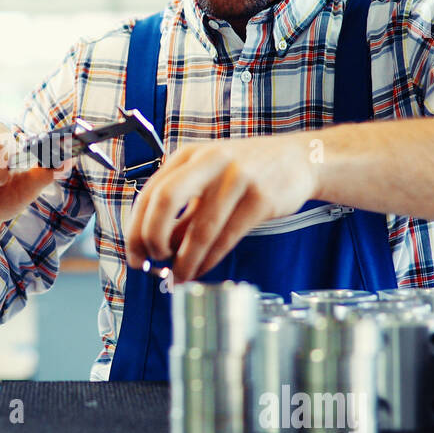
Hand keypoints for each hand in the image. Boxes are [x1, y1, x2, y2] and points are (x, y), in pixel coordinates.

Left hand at [125, 132, 320, 282]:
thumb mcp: (208, 181)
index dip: (136, 229)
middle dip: (153, 237)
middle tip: (154, 261)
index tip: (135, 256)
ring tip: (179, 276)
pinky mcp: (260, 197)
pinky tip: (201, 269)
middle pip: (166, 200)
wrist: (299, 159)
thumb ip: (183, 211)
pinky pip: (227, 237)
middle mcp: (209, 161)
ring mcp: (236, 177)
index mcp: (188, 155)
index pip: (150, 194)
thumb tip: (155, 249)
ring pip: (200, 227)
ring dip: (185, 259)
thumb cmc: (246, 173)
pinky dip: (209, 259)